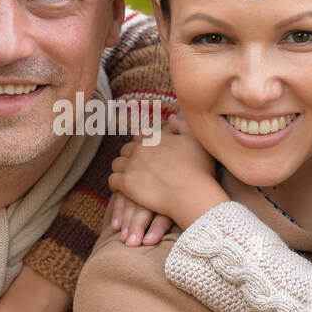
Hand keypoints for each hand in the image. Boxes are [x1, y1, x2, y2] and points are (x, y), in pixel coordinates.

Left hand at [108, 114, 192, 244]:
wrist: (192, 194)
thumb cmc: (199, 170)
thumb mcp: (197, 142)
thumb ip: (183, 126)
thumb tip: (171, 117)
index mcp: (155, 137)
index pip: (140, 137)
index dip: (142, 146)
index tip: (148, 157)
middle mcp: (141, 147)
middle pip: (126, 150)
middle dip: (130, 158)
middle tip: (138, 170)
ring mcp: (132, 164)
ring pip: (117, 164)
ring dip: (122, 171)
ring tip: (130, 180)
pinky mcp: (126, 182)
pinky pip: (112, 181)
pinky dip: (116, 185)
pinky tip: (124, 191)